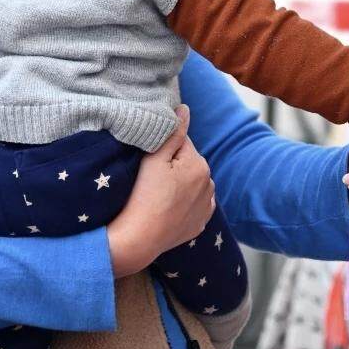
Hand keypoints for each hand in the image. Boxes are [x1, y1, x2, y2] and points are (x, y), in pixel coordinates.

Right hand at [107, 106, 215, 278]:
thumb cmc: (143, 195)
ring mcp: (206, 206)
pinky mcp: (200, 224)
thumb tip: (185, 109)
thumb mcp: (154, 158)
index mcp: (200, 164)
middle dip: (173, 165)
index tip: (149, 162)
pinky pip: (194, 204)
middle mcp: (209, 183)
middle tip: (150, 179)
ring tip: (158, 194)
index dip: (163, 149)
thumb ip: (173, 132)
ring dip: (180, 183)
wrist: (139, 239)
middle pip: (188, 163)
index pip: (181, 143)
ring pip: (192, 183)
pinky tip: (168, 207)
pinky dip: (184, 203)